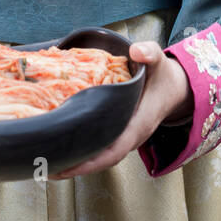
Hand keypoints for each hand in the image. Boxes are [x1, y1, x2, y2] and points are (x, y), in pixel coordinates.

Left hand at [48, 41, 192, 179]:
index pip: (115, 150)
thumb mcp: (159, 60)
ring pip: (99, 157)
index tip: (68, 167)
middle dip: (75, 168)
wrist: (174, 87)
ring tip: (46, 165)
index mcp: (140, 124)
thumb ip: (149, 54)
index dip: (91, 162)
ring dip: (75, 163)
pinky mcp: (118, 134)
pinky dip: (80, 153)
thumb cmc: (162, 76)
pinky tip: (61, 151)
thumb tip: (136, 50)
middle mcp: (131, 136)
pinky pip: (99, 148)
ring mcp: (124, 137)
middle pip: (102, 160)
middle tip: (45, 169)